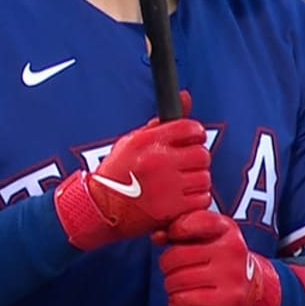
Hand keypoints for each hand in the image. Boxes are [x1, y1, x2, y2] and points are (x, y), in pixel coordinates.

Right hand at [53, 92, 211, 251]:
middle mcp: (158, 162)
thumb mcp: (134, 141)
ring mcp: (166, 187)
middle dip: (197, 159)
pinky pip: (202, 199)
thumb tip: (186, 96)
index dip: (196, 133)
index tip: (193, 140)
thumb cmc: (118, 172)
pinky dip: (196, 199)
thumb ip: (162, 122)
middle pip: (202, 154)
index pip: (190, 128)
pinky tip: (183, 198)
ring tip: (183, 183)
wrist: (100, 209)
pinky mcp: (171, 209)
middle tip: (187, 164)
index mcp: (147, 141)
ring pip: (204, 178)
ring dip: (197, 180)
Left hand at [157, 211, 281, 305]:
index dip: (175, 230)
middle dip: (166, 265)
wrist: (253, 288)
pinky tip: (179, 300)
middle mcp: (232, 249)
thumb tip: (156, 236)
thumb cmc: (221, 260)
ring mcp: (233, 274)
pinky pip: (186, 300)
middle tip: (170, 269)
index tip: (173, 237)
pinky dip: (177, 302)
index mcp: (227, 228)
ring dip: (170, 285)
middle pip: (177, 256)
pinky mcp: (231, 298)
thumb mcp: (208, 238)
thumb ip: (180, 231)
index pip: (193, 221)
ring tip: (175, 285)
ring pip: (178, 280)